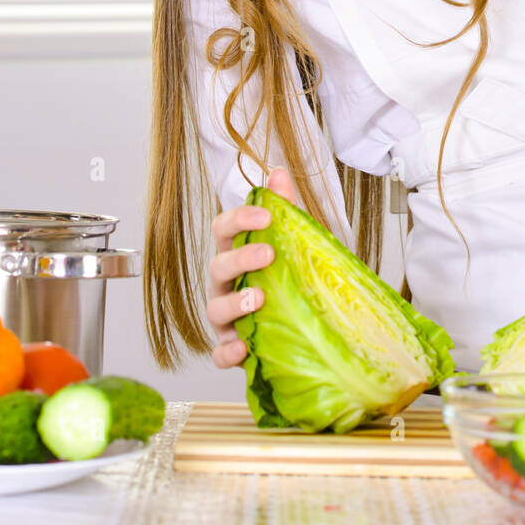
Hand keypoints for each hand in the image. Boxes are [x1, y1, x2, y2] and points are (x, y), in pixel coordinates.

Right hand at [206, 167, 298, 369]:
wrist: (310, 321)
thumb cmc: (293, 276)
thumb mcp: (296, 241)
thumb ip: (286, 208)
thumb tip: (278, 172)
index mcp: (237, 251)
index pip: (223, 228)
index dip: (238, 219)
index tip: (264, 216)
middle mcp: (226, 283)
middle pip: (217, 266)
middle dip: (239, 258)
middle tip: (267, 254)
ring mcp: (227, 316)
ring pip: (214, 309)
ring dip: (233, 303)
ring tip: (258, 299)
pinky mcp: (231, 348)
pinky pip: (219, 353)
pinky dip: (226, 353)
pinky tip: (242, 349)